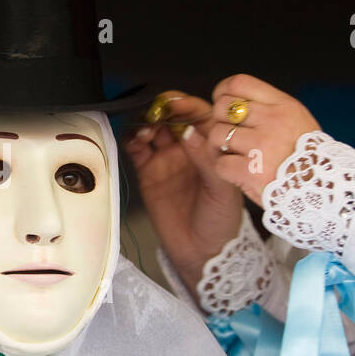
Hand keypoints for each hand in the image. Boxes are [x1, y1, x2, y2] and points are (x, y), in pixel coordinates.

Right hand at [124, 91, 243, 290]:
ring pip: (152, 129)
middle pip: (171, 117)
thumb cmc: (222, 220)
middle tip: (154, 113)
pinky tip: (133, 140)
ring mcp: (167, 158)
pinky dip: (131, 140)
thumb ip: (207, 160)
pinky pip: (136, 149)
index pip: (199, 115)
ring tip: (144, 131)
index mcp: (211, 146)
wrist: (203, 251)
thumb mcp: (223, 189)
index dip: (186, 105)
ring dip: (145, 123)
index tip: (174, 104)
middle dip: (161, 110)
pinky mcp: (148, 171)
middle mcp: (188, 148)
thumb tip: (189, 131)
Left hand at [201, 74, 320, 204]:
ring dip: (220, 148)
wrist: (324, 193)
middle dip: (218, 121)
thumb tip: (232, 99)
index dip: (222, 91)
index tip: (221, 102)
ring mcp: (261, 146)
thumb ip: (269, 109)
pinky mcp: (251, 171)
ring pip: (216, 134)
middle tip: (228, 136)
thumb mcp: (298, 122)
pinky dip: (226, 171)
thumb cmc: (308, 159)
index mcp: (284, 106)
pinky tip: (240, 174)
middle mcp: (273, 121)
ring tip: (234, 156)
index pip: (239, 83)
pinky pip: (220, 164)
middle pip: (222, 107)